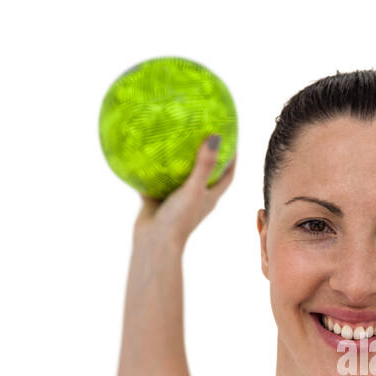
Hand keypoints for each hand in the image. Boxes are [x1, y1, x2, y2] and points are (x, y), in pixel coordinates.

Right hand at [133, 134, 236, 250]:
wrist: (153, 243)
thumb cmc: (178, 220)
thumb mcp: (194, 190)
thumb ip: (204, 165)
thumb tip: (215, 136)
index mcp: (209, 197)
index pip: (228, 175)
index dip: (232, 158)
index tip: (232, 138)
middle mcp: (195, 198)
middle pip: (204, 172)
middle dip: (205, 154)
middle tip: (201, 131)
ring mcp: (176, 199)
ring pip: (178, 176)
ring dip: (177, 159)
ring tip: (173, 135)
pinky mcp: (157, 200)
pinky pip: (154, 179)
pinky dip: (151, 167)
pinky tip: (143, 148)